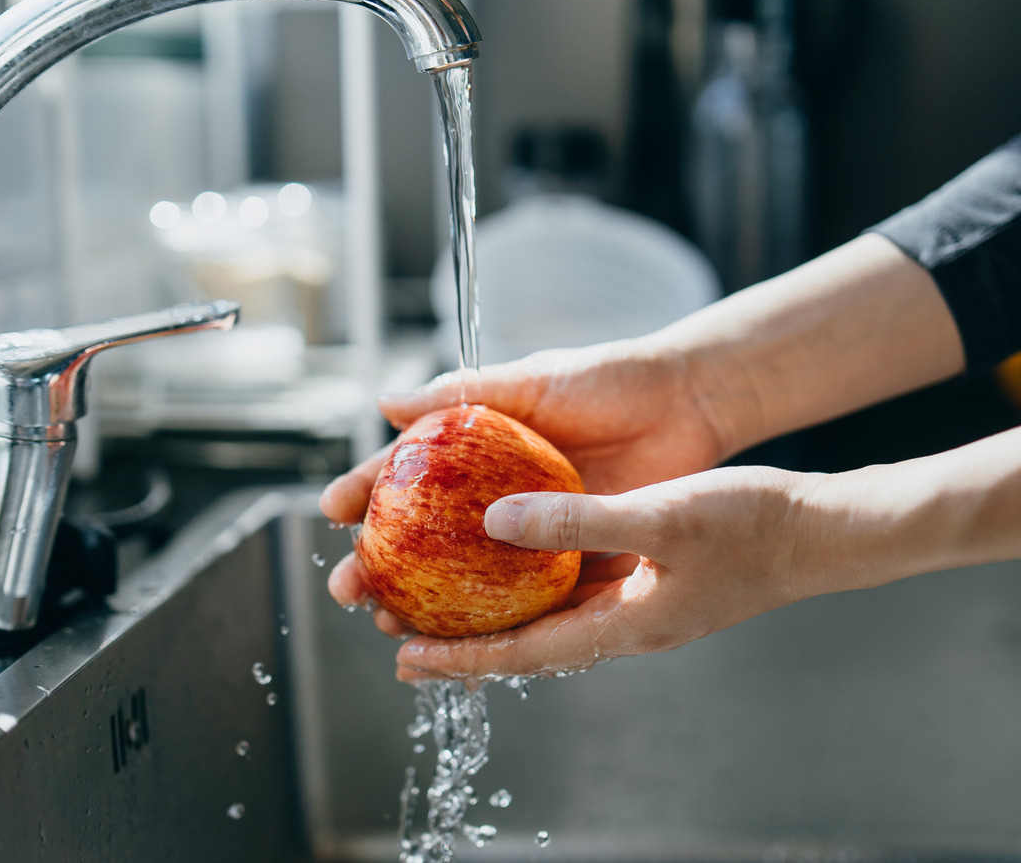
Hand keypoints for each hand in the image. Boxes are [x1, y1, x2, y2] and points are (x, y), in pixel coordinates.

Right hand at [322, 338, 732, 635]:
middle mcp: (501, 494)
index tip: (330, 514)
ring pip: (470, 578)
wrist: (689, 402)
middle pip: (428, 538)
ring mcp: (538, 529)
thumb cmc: (612, 379)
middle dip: (382, 567)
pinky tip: (465, 642)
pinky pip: (530, 596)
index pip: (409, 474)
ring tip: (392, 624)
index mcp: (482, 449)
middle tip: (351, 589)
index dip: (367, 493)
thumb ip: (465, 394)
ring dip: (428, 605)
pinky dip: (497, 621)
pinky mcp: (578, 554)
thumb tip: (384, 402)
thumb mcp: (534, 381)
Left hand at [377, 400, 1020, 679]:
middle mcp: (624, 624)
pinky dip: (539, 575)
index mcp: (624, 625)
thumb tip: (495, 521)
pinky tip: (516, 549)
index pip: (523, 654)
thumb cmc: (753, 528)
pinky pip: (580, 584)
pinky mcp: (653, 578)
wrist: (821, 532)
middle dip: (463, 636)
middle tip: (399, 622)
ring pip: (550, 612)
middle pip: (526, 640)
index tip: (402, 659)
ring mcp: (640, 604)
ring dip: (495, 605)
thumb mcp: (661, 517)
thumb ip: (579, 522)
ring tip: (442, 592)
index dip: (459, 659)